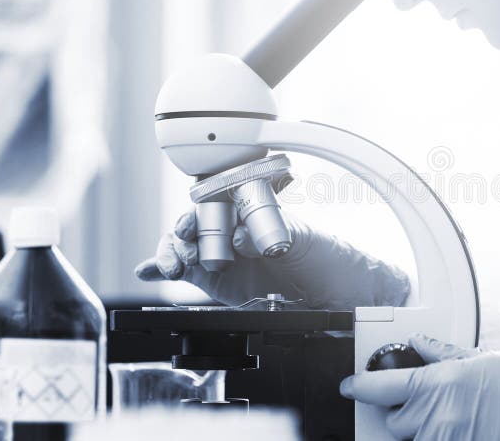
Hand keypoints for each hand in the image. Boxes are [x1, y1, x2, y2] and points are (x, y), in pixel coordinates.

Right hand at [135, 209, 409, 309]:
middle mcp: (239, 232)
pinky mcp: (223, 286)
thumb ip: (269, 234)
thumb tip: (235, 236)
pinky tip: (150, 269)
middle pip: (196, 225)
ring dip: (170, 252)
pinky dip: (166, 269)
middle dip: (181, 234)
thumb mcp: (307, 239)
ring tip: (166, 265)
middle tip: (181, 246)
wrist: (349, 298)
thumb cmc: (334, 258)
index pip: (219, 203)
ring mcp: (229, 259)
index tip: (194, 223)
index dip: (202, 211)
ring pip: (187, 249)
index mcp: (257, 212)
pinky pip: (189, 275)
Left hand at [340, 334, 499, 440]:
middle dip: (406, 411)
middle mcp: (439, 418)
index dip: (359, 386)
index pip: (380, 387)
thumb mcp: (480, 358)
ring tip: (454, 418)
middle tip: (432, 402)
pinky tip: (460, 428)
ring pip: (412, 440)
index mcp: (440, 384)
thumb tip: (417, 343)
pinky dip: (439, 436)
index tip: (350, 387)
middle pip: (394, 422)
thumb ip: (441, 354)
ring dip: (422, 430)